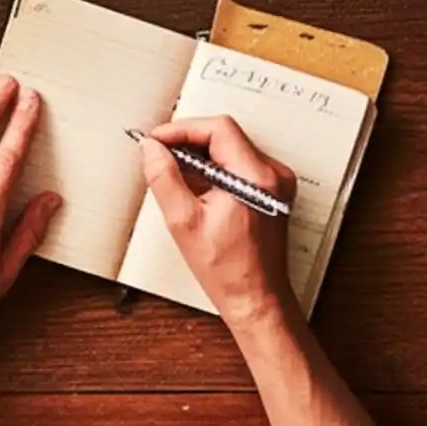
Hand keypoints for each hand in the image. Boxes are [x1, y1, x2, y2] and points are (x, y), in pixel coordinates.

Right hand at [139, 116, 298, 328]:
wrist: (255, 296)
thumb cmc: (229, 269)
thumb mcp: (183, 221)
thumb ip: (164, 177)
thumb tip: (152, 149)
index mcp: (256, 177)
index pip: (217, 129)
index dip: (181, 130)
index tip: (157, 140)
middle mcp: (272, 175)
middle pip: (223, 134)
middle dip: (187, 141)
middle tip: (159, 153)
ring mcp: (274, 182)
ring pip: (228, 148)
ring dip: (197, 155)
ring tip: (173, 172)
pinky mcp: (269, 190)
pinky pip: (236, 164)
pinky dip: (211, 168)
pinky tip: (192, 186)